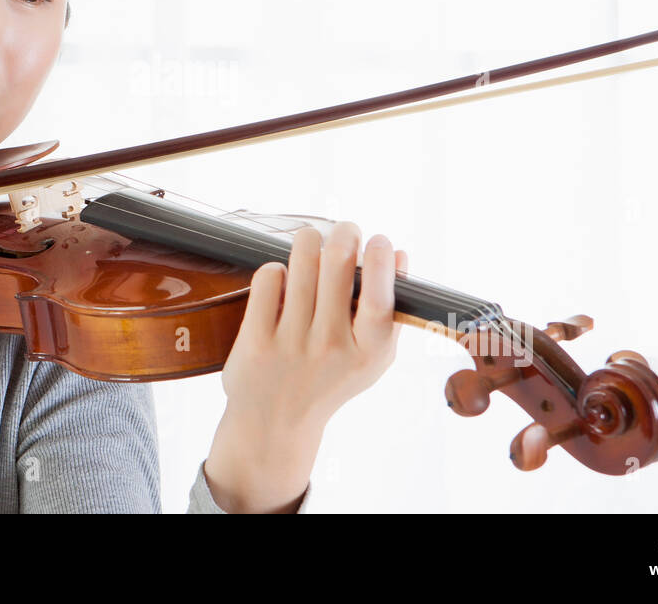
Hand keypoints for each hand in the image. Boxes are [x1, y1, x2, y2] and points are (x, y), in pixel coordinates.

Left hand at [203, 222, 404, 511]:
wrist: (275, 425)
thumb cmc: (329, 381)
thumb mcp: (371, 359)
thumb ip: (390, 312)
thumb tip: (401, 256)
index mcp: (367, 352)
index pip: (379, 299)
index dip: (381, 261)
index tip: (379, 241)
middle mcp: (330, 346)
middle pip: (337, 263)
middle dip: (344, 233)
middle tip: (346, 232)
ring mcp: (291, 342)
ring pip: (301, 261)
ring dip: (309, 240)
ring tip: (313, 242)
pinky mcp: (256, 339)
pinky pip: (269, 278)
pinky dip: (277, 269)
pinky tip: (283, 280)